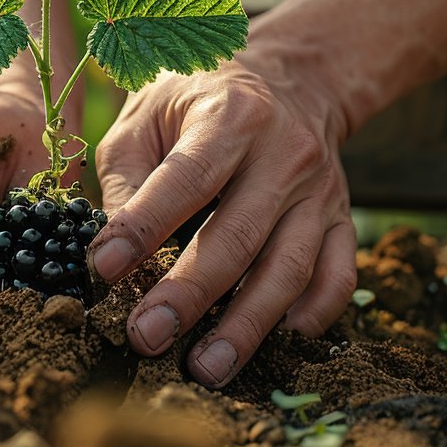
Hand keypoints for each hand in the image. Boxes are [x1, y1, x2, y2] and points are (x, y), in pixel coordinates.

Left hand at [88, 55, 356, 388]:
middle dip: (190, 295)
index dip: (145, 227)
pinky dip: (313, 314)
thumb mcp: (150, 111)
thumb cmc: (200, 100)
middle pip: (238, 236)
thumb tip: (110, 254)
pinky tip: (279, 342)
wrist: (291, 78)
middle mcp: (284, 154)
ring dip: (248, 325)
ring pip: (290, 267)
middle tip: (147, 338)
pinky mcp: (342, 218)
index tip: (104, 271)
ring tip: (206, 368)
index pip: (186, 179)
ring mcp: (321, 191)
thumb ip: (127, 176)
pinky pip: (337, 275)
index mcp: (231, 116)